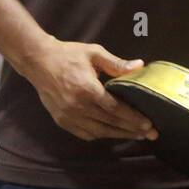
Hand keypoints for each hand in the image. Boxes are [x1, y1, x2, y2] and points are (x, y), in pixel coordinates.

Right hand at [24, 39, 157, 142]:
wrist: (38, 61)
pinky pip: (85, 134)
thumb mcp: (94, 53)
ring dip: (118, 135)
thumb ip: (117, 63)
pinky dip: (100, 135)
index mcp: (87, 89)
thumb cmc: (68, 54)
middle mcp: (78, 107)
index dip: (133, 118)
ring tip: (136, 135)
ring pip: (99, 132)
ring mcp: (68, 116)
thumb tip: (140, 66)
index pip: (115, 109)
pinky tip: (112, 133)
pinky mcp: (61, 121)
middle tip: (150, 134)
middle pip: (110, 124)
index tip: (148, 124)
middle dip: (132, 130)